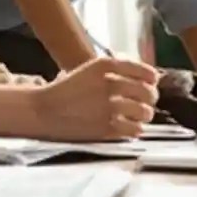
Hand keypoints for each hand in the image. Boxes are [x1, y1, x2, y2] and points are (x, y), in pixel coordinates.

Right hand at [31, 57, 159, 140]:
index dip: (152, 81)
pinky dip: (135, 129)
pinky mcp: (107, 126)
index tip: (150, 85)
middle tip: (143, 104)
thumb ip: (117, 71)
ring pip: (145, 112)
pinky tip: (127, 127)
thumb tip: (150, 79)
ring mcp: (109, 106)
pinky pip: (136, 129)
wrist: (43, 110)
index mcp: (105, 66)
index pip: (146, 72)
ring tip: (134, 117)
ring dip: (143, 116)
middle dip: (149, 100)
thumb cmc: (67, 90)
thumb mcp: (90, 70)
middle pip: (149, 93)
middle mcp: (110, 83)